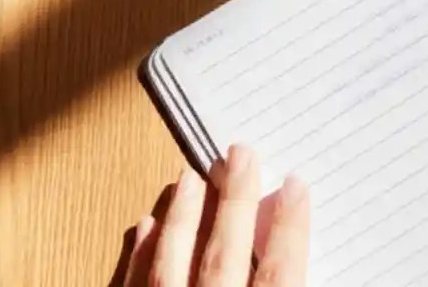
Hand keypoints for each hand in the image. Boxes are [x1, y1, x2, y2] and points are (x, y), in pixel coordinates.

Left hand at [121, 144, 309, 286]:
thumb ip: (286, 282)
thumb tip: (293, 252)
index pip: (279, 272)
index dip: (289, 227)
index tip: (294, 185)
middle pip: (224, 253)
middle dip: (235, 199)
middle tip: (241, 154)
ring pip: (171, 263)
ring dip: (182, 216)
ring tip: (188, 177)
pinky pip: (133, 284)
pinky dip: (141, 254)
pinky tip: (146, 227)